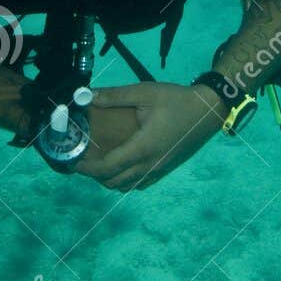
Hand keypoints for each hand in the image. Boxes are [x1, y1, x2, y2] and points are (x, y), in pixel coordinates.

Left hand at [77, 82, 223, 191]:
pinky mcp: (165, 170)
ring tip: (99, 163)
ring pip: (126, 187)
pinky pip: (139, 185)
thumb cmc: (176, 100)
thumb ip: (114, 96)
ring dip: (108, 179)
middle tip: (83, 159)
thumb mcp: (144, 92)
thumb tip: (86, 96)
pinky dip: (125, 181)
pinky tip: (121, 167)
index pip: (107, 167)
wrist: (208, 111)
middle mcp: (149, 165)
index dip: (86, 168)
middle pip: (113, 182)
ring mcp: (158, 170)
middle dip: (93, 175)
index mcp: (142, 148)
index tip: (72, 160)